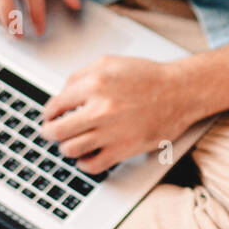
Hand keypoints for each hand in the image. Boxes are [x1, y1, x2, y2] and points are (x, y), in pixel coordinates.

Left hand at [40, 55, 194, 174]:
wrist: (180, 92)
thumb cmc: (149, 77)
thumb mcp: (110, 63)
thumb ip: (81, 75)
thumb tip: (62, 93)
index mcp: (94, 84)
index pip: (55, 106)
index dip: (48, 113)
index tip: (49, 117)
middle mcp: (100, 109)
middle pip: (57, 131)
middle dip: (49, 133)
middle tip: (50, 132)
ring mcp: (111, 132)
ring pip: (70, 149)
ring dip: (65, 148)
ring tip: (69, 143)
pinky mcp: (123, 149)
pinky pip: (92, 165)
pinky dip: (83, 164)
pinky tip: (85, 156)